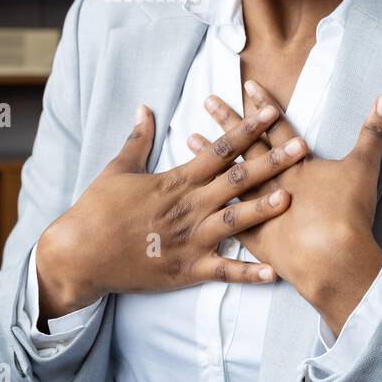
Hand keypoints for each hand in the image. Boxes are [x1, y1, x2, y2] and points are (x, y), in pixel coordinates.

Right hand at [35, 101, 308, 323]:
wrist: (80, 254)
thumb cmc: (97, 209)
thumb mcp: (117, 169)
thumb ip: (138, 139)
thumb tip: (145, 108)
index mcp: (176, 181)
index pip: (219, 149)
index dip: (247, 129)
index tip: (271, 112)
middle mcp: (188, 207)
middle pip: (237, 181)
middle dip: (272, 162)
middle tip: (302, 147)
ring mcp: (190, 240)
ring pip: (235, 222)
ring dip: (265, 210)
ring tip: (292, 198)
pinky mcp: (186, 270)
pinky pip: (223, 272)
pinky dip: (248, 273)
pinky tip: (274, 272)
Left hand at [188, 81, 381, 335]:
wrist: (334, 260)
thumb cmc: (349, 214)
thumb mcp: (364, 168)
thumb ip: (375, 132)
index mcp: (296, 165)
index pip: (277, 128)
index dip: (263, 105)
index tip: (246, 84)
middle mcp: (273, 182)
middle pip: (247, 146)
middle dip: (228, 121)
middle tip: (207, 100)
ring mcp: (260, 210)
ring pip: (230, 177)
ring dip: (210, 157)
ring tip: (188, 138)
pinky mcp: (255, 239)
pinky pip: (229, 220)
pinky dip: (212, 206)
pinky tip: (194, 197)